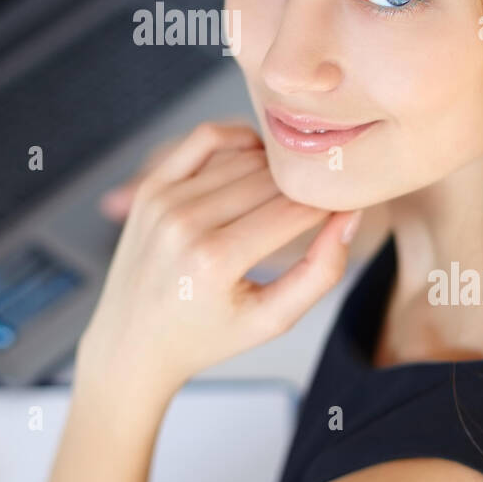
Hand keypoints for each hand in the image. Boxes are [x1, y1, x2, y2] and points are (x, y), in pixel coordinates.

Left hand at [77, 122, 363, 396]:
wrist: (132, 343)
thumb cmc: (204, 336)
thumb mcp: (271, 320)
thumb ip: (320, 273)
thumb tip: (350, 216)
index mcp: (215, 262)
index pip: (296, 210)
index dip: (330, 205)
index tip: (345, 207)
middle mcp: (185, 224)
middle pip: (272, 181)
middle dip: (304, 189)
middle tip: (321, 199)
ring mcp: (163, 201)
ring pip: (245, 160)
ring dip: (275, 171)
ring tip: (288, 193)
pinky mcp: (151, 187)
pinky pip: (207, 138)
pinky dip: (239, 140)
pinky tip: (256, 158)